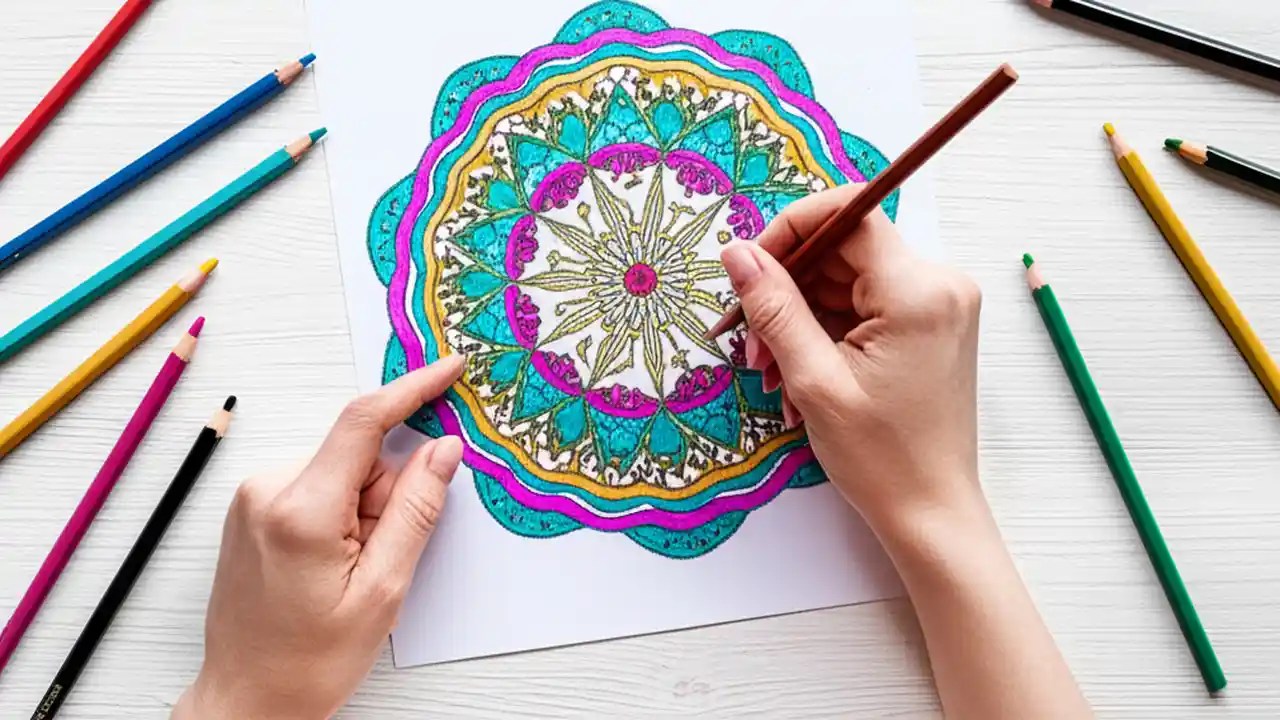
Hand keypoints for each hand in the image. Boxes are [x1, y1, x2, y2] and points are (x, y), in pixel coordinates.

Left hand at [173, 357, 464, 719]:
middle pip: (358, 455)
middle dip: (387, 493)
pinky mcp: (251, 509)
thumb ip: (416, 511)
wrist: (247, 701)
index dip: (413, 389)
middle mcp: (268, 490)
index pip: (364, 422)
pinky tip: (331, 565)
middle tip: (380, 557)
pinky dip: (339, 516)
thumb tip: (442, 450)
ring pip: (340, 473)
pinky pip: (317, 488)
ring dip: (362, 510)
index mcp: (302, 510)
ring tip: (348, 572)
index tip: (449, 368)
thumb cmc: (308, 663)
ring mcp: (253, 498)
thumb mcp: (382, 591)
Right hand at [720, 184, 982, 536]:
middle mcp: (939, 284)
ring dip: (800, 319)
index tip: (749, 266)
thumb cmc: (882, 459)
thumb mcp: (813, 381)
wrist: (931, 513)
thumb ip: (774, 308)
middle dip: (787, 290)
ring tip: (773, 373)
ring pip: (846, 281)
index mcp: (919, 292)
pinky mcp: (929, 324)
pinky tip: (800, 376)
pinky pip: (862, 305)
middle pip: (843, 250)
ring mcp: (938, 305)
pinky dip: (824, 333)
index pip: (849, 214)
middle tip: (749, 342)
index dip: (790, 229)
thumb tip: (737, 253)